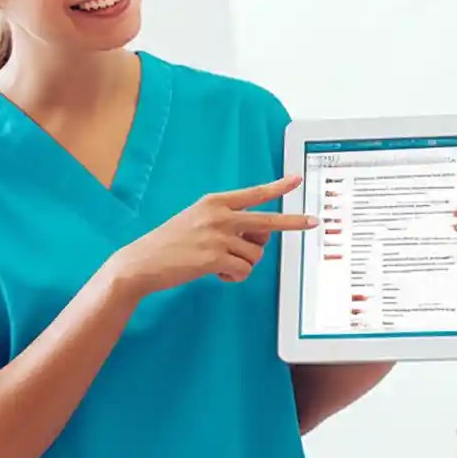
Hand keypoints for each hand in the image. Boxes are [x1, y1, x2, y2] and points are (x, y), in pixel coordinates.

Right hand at [104, 176, 317, 295]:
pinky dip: (233, 277)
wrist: (142, 262)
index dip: (277, 187)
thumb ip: (228, 224)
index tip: (296, 180)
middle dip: (294, 222)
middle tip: (314, 222)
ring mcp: (218, 236)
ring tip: (218, 263)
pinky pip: (243, 271)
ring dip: (242, 264)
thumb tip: (258, 238)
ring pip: (255, 254)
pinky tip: (215, 273)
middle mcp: (219, 215)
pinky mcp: (214, 258)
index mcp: (214, 202)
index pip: (253, 193)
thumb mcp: (197, 221)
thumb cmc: (170, 243)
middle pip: (268, 221)